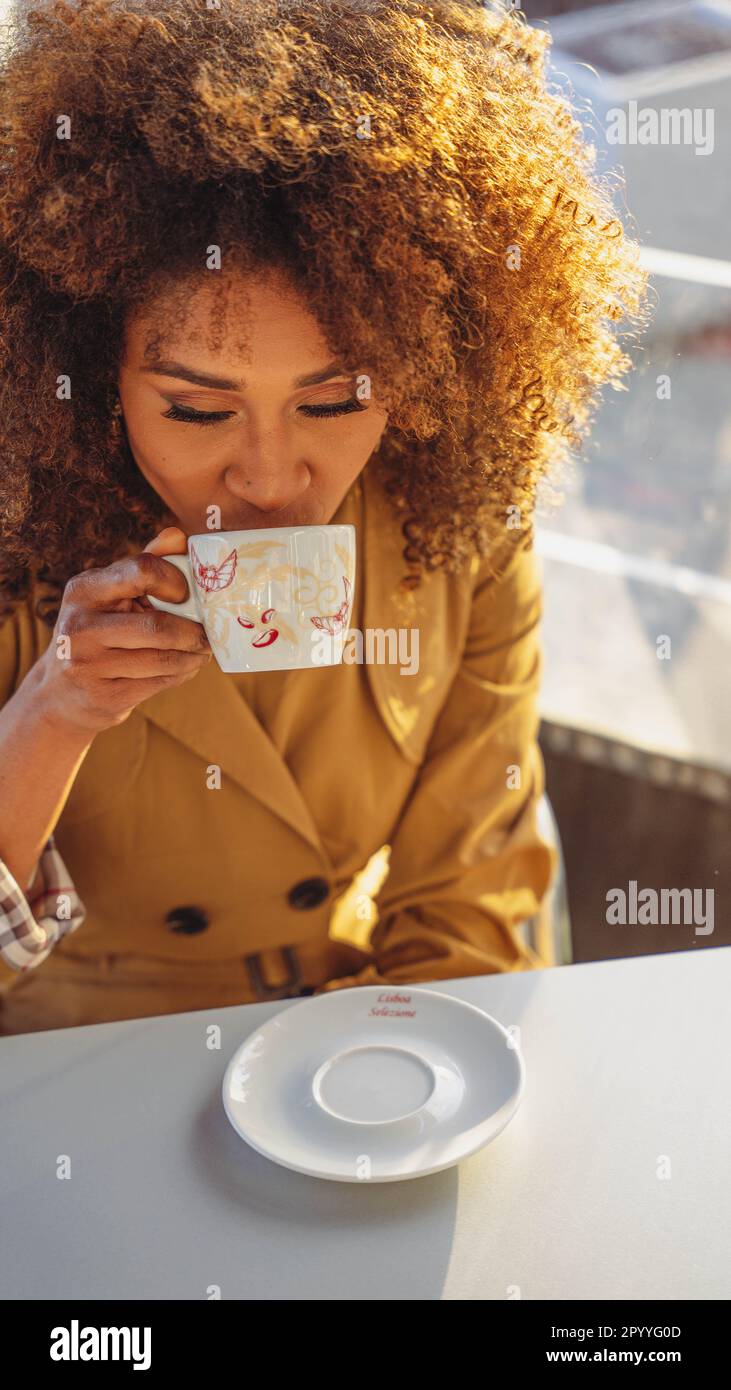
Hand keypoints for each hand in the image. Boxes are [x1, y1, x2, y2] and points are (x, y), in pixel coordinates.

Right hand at [34, 527, 211, 735]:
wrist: (62, 692)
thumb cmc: (98, 631)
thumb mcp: (111, 594)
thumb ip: (145, 565)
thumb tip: (177, 535)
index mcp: (84, 590)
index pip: (142, 571)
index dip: (175, 581)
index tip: (186, 594)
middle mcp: (80, 626)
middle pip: (157, 626)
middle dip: (194, 632)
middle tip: (209, 633)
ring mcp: (89, 665)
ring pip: (164, 658)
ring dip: (193, 655)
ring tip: (202, 651)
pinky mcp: (104, 696)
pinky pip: (160, 682)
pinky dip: (182, 674)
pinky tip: (186, 667)